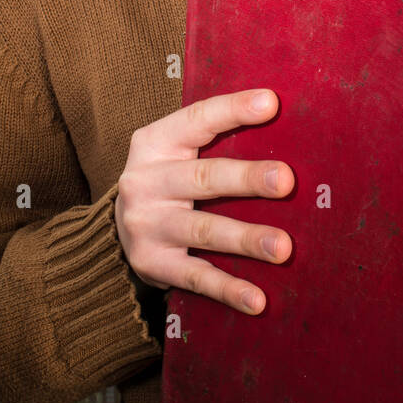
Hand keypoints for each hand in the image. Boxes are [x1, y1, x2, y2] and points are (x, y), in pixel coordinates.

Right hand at [114, 89, 293, 313]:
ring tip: (283, 247)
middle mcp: (144, 182)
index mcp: (154, 143)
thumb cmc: (168, 178)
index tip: (271, 103)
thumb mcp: (176, 149)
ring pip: (204, 230)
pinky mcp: (152, 264)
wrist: (116, 226)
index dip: (233, 110)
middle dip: (247, 179)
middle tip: (286, 181)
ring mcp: (147, 226)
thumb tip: (278, 116)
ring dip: (246, 239)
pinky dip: (228, 289)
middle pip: (203, 178)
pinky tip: (257, 299)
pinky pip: (196, 277)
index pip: (197, 120)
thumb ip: (215, 136)